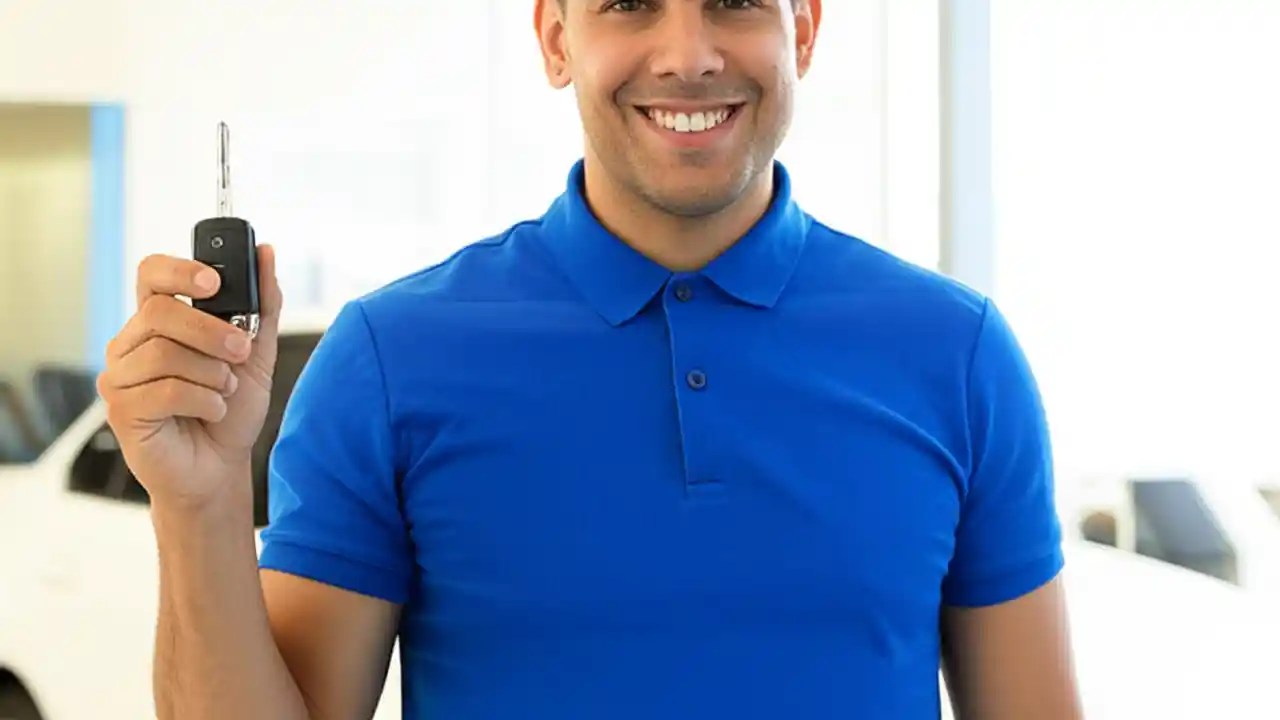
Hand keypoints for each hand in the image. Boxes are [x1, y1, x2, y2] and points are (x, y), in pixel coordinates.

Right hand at [97, 245, 282, 509]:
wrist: (220, 469)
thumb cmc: (231, 410)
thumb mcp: (258, 353)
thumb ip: (263, 305)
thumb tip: (266, 252)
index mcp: (159, 322)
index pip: (151, 274)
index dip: (180, 270)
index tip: (215, 282)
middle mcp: (131, 343)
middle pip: (161, 312)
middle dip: (212, 331)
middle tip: (241, 351)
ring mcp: (120, 377)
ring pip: (165, 353)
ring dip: (212, 374)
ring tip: (224, 391)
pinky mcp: (122, 410)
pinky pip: (165, 391)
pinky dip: (204, 401)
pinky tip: (212, 411)